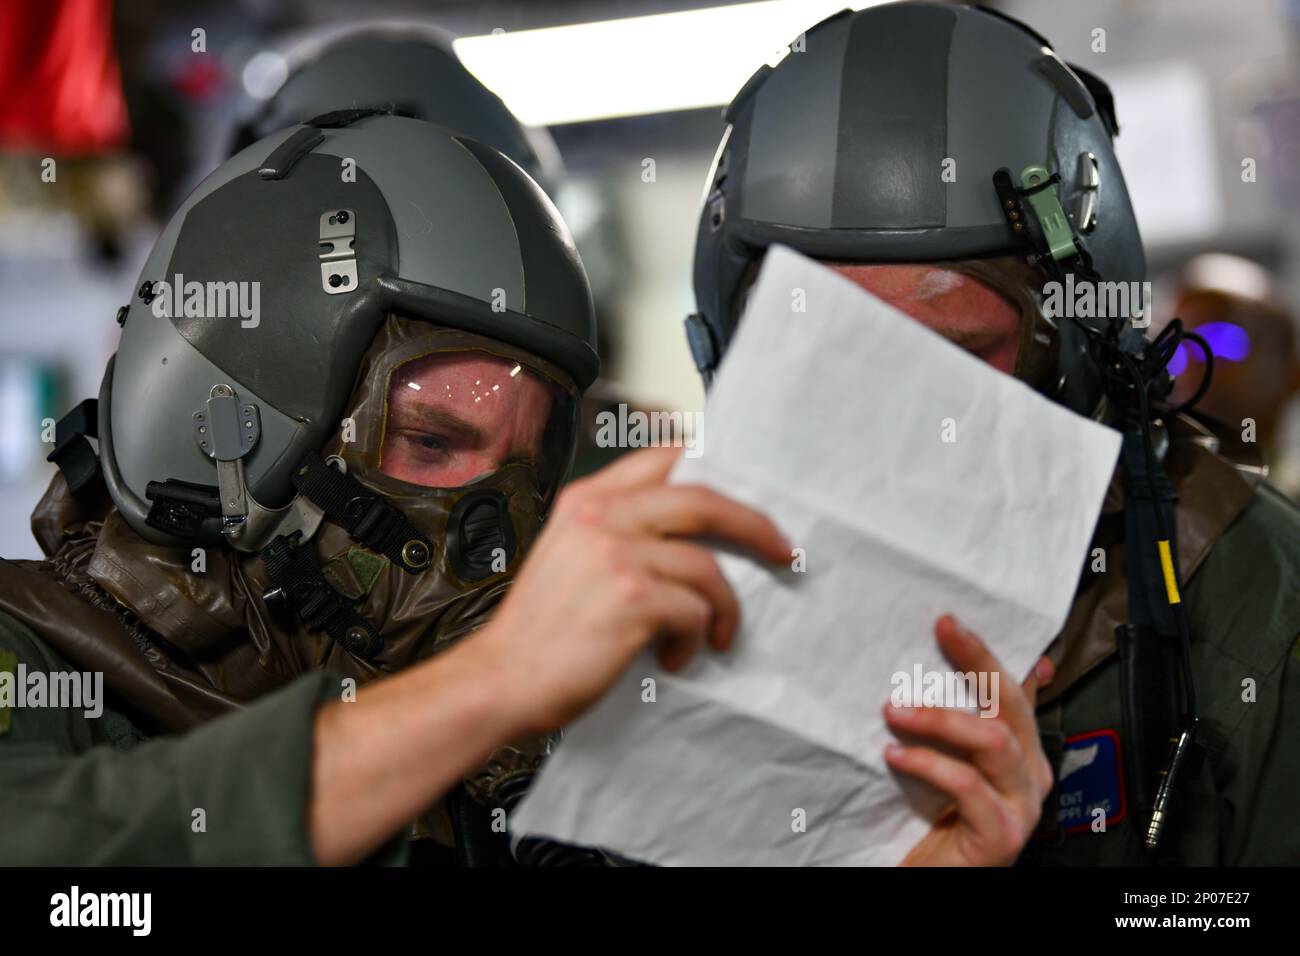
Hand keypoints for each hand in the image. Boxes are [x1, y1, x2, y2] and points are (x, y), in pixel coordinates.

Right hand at [466, 446, 790, 733]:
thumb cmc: (538, 632)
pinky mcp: (633, 598)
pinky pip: (696, 610)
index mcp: (586, 501)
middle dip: (753, 526)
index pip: (660, 457)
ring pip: (706, 566)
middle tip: (781, 550)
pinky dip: (697, 638)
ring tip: (716, 634)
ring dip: (724, 606)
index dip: (707, 461)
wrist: (502, 679)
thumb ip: (613, 533)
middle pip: (702, 500)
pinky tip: (677, 657)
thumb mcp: (566, 556)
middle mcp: (602, 517)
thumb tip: (685, 536)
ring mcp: (617, 554)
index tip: (740, 480)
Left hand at [884, 615, 1054, 865]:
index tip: (945, 621)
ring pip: (994, 741)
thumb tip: (962, 664)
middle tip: (935, 635)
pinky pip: (968, 785)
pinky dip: (930, 764)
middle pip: (1012, 706)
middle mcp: (1033, 775)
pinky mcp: (1003, 834)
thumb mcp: (954, 759)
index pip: (1015, 690)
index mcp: (1026, 752)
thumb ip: (966, 719)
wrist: (939, 878)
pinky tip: (894, 755)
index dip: (983, 653)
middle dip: (974, 663)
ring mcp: (1024, 806)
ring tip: (894, 710)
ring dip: (940, 719)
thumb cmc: (943, 818)